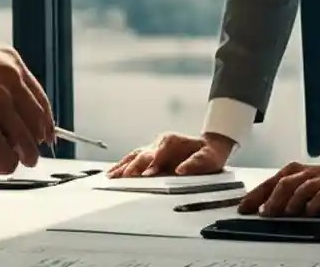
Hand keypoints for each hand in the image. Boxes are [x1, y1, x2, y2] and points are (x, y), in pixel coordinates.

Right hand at [0, 36, 54, 174]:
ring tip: (9, 160)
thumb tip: (12, 116)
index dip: (44, 123)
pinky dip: (2, 165)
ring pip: (28, 145)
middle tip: (26, 154)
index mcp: (11, 64)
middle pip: (39, 125)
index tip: (44, 135)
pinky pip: (6, 158)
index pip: (41, 101)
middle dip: (34, 144)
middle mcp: (10, 83)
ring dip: (21, 158)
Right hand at [107, 132, 232, 177]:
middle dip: (132, 166)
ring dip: (122, 166)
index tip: (146, 175)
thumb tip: (181, 170)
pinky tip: (114, 173)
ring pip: (133, 156)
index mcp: (171, 142)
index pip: (157, 154)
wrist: (209, 146)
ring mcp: (153, 148)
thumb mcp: (208, 158)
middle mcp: (159, 143)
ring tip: (110, 176)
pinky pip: (133, 159)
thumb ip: (195, 163)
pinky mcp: (150, 154)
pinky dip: (122, 166)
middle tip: (123, 177)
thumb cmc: (208, 154)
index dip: (151, 165)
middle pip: (141, 154)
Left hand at [239, 157, 319, 216]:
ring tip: (287, 214)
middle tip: (267, 214)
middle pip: (285, 184)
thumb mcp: (298, 184)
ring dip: (293, 203)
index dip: (256, 196)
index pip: (270, 183)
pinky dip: (316, 204)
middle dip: (274, 200)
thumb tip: (258, 210)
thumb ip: (279, 194)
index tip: (244, 208)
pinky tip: (311, 211)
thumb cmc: (319, 182)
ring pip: (303, 189)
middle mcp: (305, 174)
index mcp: (292, 171)